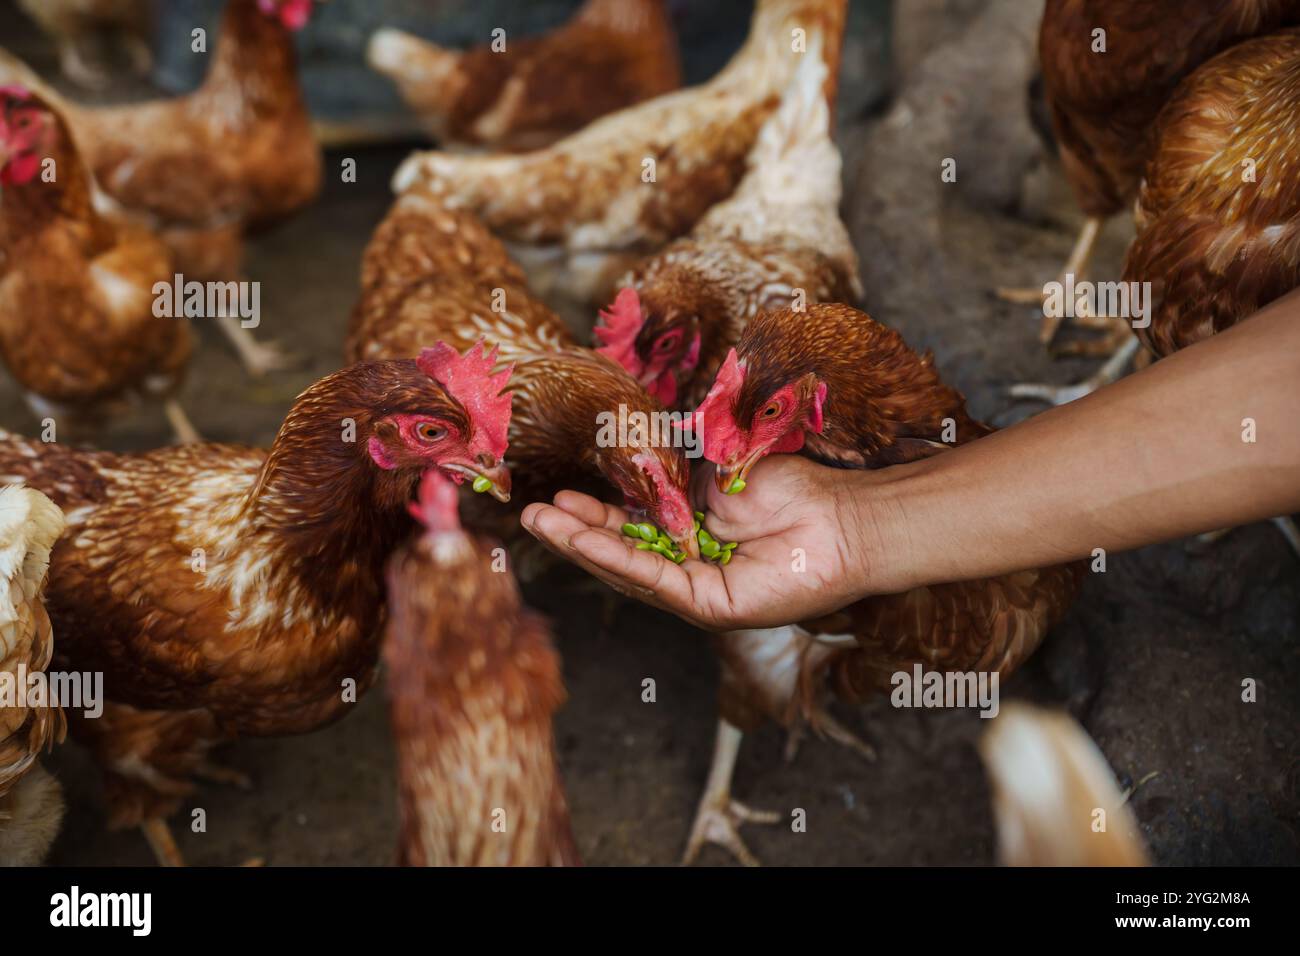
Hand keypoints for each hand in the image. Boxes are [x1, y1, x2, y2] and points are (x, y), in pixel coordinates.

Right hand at [520, 455, 881, 630]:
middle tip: (530, 515)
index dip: (591, 516)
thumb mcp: (718, 473)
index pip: (630, 530)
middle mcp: (690, 568)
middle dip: (572, 534)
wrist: (845, 516)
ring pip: (629, 571)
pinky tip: (584, 539)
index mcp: (690, 536)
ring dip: (582, 547)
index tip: (557, 497)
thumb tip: (632, 455)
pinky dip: (618, 559)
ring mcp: (699, 590)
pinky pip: (657, 581)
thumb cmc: (794, 490)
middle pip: (620, 555)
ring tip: (542, 524)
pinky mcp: (713, 606)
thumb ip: (675, 474)